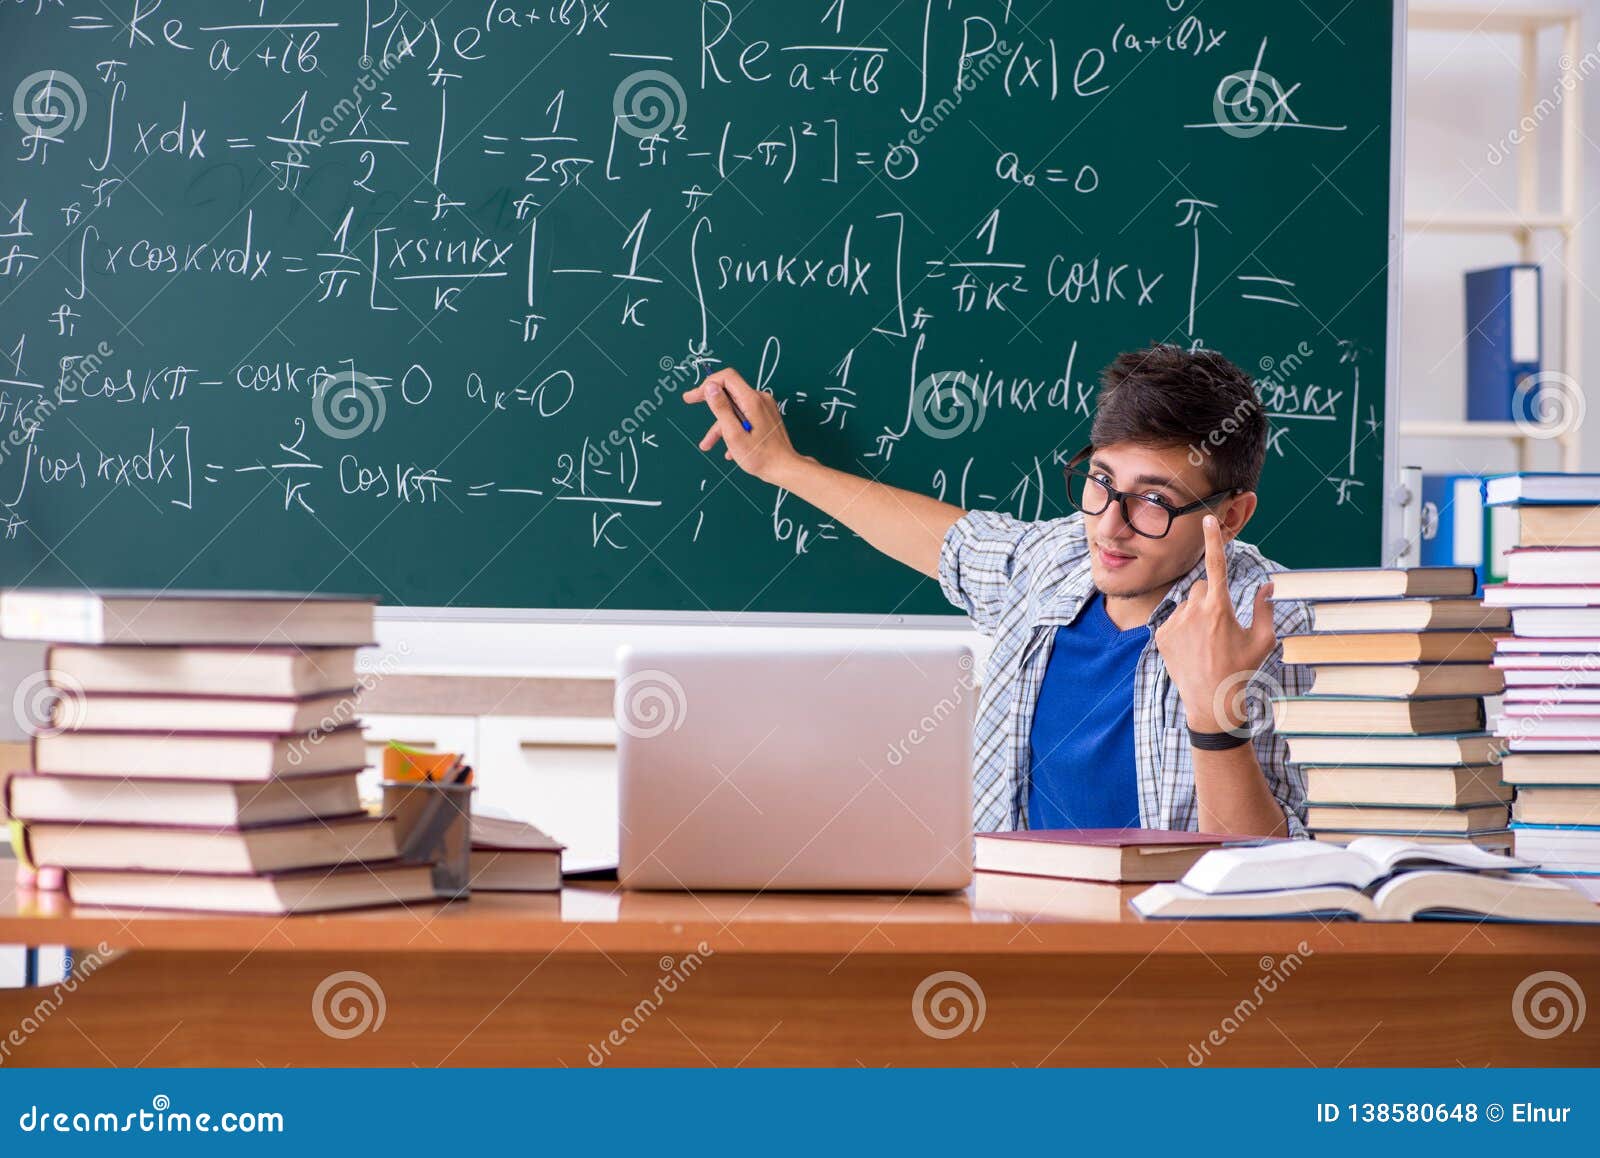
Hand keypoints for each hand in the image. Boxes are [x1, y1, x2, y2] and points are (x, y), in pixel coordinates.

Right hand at [682, 368, 802, 483]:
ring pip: (735, 409)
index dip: (708, 384)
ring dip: (720, 425)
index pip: (727, 377)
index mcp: (752, 400)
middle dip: (709, 401)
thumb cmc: (759, 456)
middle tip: (689, 401)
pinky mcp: (766, 417)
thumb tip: (710, 387)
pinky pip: (744, 417)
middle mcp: (760, 399)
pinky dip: (733, 429)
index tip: (694, 396)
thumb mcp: (734, 434)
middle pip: (730, 392)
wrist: (785, 469)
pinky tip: (728, 449)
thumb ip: (721, 409)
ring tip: (707, 444)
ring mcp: (764, 408)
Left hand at [1153, 515, 1277, 732]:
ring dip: (1195, 616)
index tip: (1207, 519)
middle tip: (1220, 626)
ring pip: (1187, 605)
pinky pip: (1173, 620)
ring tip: (1205, 644)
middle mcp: (1195, 611)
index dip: (1213, 540)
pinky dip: (1182, 629)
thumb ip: (1265, 609)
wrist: (1212, 703)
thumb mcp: (1262, 641)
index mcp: (1221, 608)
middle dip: (1211, 598)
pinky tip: (1191, 650)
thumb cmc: (1241, 670)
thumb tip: (1269, 585)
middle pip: (1202, 587)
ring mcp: (1175, 623)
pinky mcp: (1161, 635)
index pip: (1217, 565)